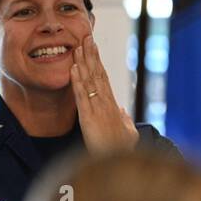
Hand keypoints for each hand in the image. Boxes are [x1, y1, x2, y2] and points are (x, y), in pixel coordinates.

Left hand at [70, 34, 138, 152]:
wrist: (118, 164)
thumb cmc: (121, 150)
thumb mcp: (127, 134)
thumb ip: (125, 120)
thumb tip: (123, 109)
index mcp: (111, 105)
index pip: (103, 78)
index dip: (97, 62)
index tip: (93, 47)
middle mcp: (105, 103)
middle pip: (97, 73)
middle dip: (91, 55)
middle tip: (86, 36)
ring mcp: (97, 109)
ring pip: (89, 81)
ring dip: (83, 62)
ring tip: (79, 45)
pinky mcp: (88, 118)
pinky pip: (81, 96)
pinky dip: (77, 81)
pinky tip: (73, 68)